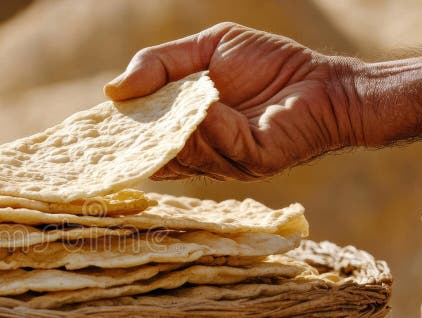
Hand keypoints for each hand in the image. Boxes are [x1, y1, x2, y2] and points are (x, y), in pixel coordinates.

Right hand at [105, 22, 360, 180]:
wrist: (324, 81)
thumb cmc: (267, 65)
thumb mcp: (205, 51)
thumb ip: (158, 64)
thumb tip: (111, 90)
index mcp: (184, 133)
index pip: (142, 142)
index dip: (120, 134)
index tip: (97, 125)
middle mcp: (200, 155)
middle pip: (156, 154)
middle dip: (142, 133)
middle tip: (130, 113)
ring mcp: (226, 163)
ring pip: (186, 153)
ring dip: (179, 126)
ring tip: (184, 98)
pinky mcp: (255, 161)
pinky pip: (224, 149)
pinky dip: (214, 127)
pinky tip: (213, 105)